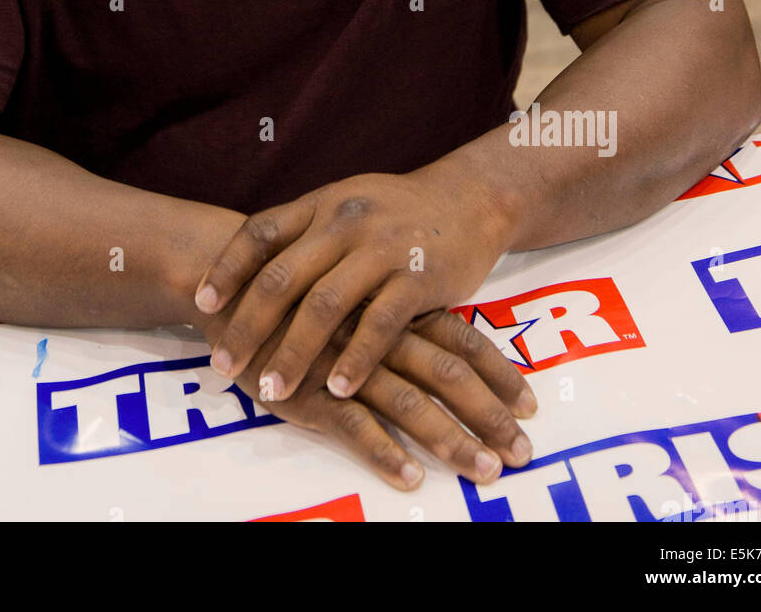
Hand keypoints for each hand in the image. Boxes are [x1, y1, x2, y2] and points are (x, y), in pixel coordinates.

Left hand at [194, 171, 509, 402]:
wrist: (471, 199)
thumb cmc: (397, 212)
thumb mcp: (346, 205)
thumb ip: (304, 233)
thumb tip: (245, 273)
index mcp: (321, 204)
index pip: (260, 233)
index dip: (227, 269)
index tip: (200, 305)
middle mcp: (345, 221)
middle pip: (283, 276)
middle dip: (248, 325)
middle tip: (222, 365)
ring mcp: (383, 248)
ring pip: (325, 305)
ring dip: (294, 352)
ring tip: (270, 390)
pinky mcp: (420, 277)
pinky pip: (381, 325)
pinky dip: (356, 359)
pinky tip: (337, 389)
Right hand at [198, 297, 535, 488]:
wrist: (229, 281)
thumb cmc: (296, 286)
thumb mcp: (352, 285)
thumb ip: (391, 305)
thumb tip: (442, 333)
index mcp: (391, 304)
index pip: (461, 337)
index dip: (498, 373)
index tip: (531, 406)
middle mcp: (377, 332)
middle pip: (447, 373)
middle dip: (489, 415)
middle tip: (522, 452)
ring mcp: (344, 362)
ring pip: (409, 403)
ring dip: (451, 440)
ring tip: (484, 471)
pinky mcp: (309, 391)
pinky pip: (353, 427)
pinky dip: (384, 452)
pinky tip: (410, 478)